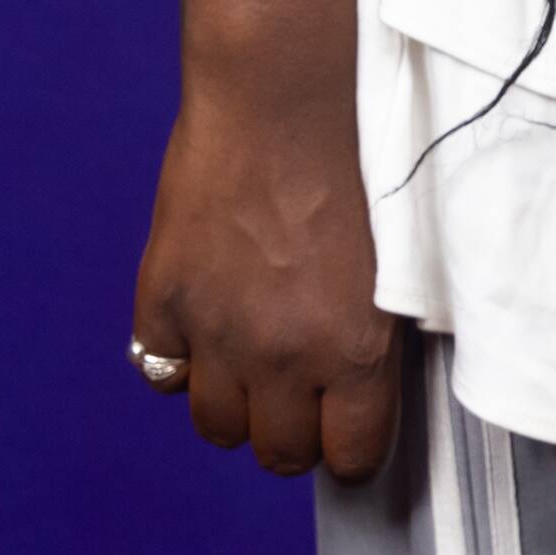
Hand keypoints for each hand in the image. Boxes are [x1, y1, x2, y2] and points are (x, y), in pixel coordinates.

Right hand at [132, 30, 401, 480]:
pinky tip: (206, 320)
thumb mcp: (394, 262)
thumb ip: (371, 334)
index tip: (347, 429)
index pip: (352, 457)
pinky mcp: (165, 300)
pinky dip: (180, 355)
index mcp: (357, 350)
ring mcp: (217, 333)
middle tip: (300, 394)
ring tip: (252, 360)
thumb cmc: (360, 160)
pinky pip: (161, 369)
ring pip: (216, 426)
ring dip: (236, 402)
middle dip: (294, 431)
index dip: (350, 446)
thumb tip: (361, 385)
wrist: (284, 97)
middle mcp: (285, 356)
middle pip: (279, 453)